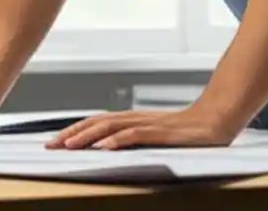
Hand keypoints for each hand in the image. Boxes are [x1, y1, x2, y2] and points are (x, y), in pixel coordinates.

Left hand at [47, 105, 241, 150]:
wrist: (217, 120)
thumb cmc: (188, 132)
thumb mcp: (155, 137)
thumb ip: (134, 140)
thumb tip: (107, 150)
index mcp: (132, 119)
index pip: (96, 122)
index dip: (73, 130)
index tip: (54, 141)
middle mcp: (136, 118)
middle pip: (96, 122)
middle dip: (71, 134)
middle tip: (51, 145)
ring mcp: (148, 124)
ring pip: (111, 127)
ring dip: (88, 136)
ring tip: (69, 145)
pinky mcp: (162, 132)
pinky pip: (135, 135)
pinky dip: (118, 140)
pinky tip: (104, 146)